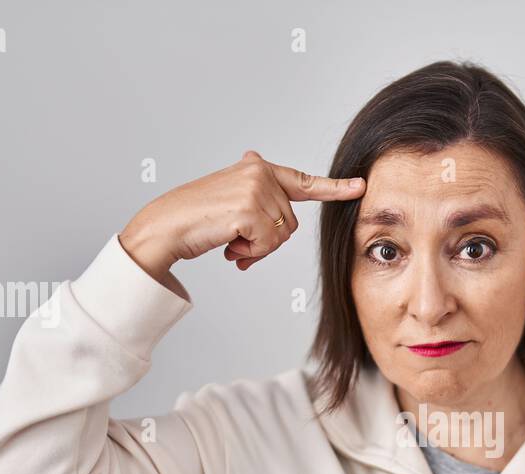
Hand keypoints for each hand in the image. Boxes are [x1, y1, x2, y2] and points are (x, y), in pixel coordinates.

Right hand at [119, 150, 365, 280]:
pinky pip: (268, 244)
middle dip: (267, 241)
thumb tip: (260, 171)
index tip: (360, 186)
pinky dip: (249, 253)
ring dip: (256, 248)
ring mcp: (255, 189)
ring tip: (230, 239)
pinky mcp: (249, 209)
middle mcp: (259, 173)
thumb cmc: (196, 219)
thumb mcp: (230, 200)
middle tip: (237, 239)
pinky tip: (228, 244)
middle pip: (291, 223)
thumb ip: (255, 195)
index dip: (334, 188)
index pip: (303, 181)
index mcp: (257, 169)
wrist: (164, 227)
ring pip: (281, 236)